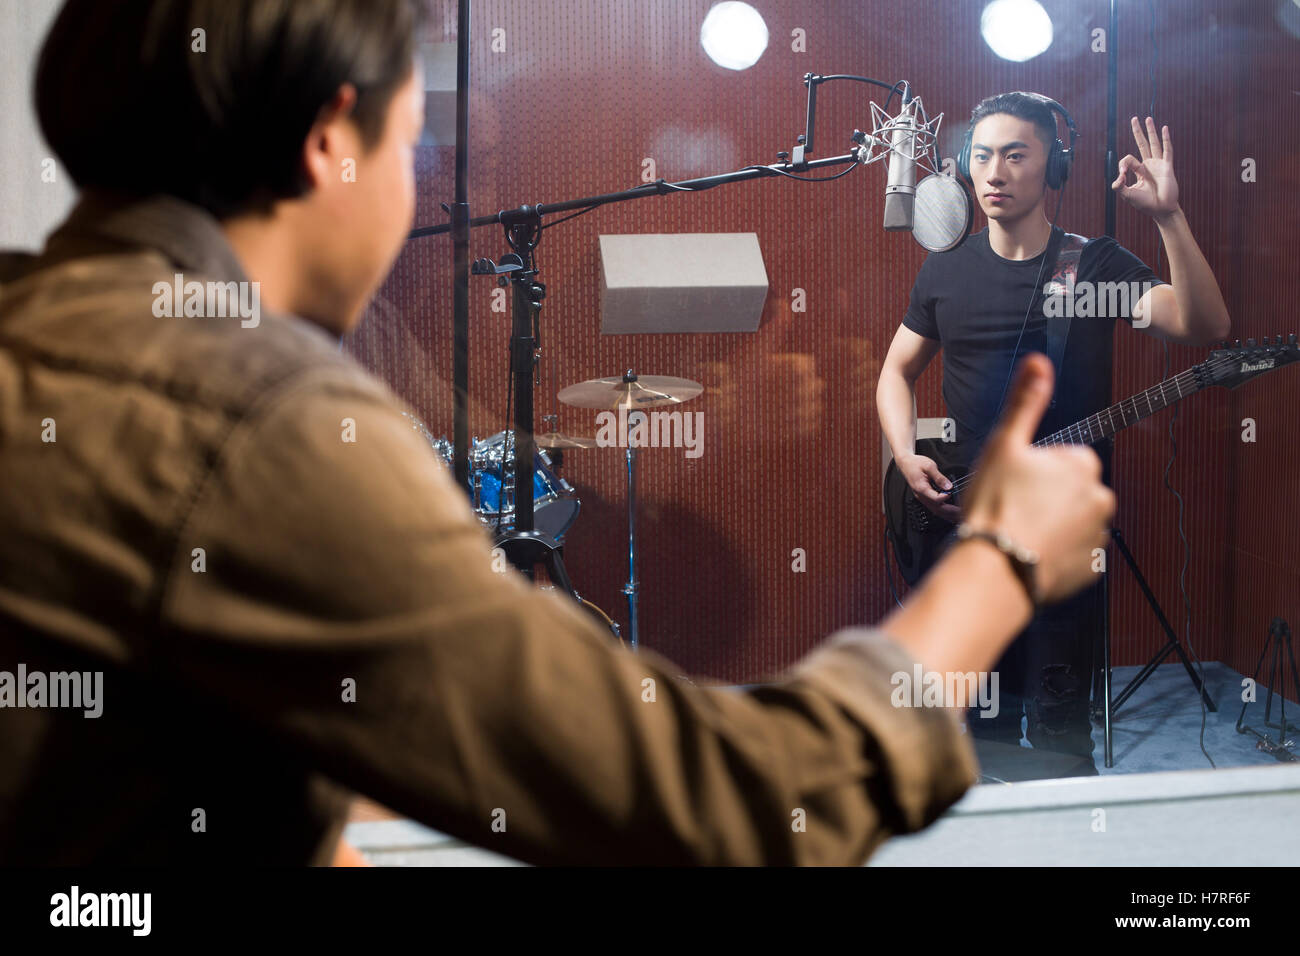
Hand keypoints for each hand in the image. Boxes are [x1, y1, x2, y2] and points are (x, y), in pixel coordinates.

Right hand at [898, 453, 961, 522]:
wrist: (906, 464)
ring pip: (935, 510)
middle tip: (962, 513)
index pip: (935, 498)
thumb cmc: (915, 464)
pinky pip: (934, 508)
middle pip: (937, 508)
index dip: (945, 497)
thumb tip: (948, 486)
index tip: (952, 492)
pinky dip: (943, 512)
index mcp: (921, 488)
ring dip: (947, 515)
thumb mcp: (929, 466)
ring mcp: (922, 498)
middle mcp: (921, 496)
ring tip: (958, 517)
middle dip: (950, 512)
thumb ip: (939, 477)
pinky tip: (950, 514)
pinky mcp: (924, 497)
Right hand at [961, 354, 1114, 603]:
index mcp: (1082, 465)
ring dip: (1051, 525)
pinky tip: (1029, 552)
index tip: (1013, 482)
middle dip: (1046, 497)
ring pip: (1072, 522)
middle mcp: (1100, 499)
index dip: (1033, 469)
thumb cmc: (995, 508)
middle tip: (1013, 508)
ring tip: (1018, 532)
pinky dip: (1055, 554)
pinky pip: (1074, 555)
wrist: (994, 571)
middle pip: (1070, 490)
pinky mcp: (1090, 569)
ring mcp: (1097, 537)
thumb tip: (1039, 361)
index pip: (1062, 458)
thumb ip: (1025, 402)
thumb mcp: (1003, 444)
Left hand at [1112, 116, 1179, 219]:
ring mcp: (1158, 164)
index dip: (1123, 165)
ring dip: (1150, 131)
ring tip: (1147, 118)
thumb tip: (1117, 178)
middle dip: (1137, 131)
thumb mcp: (1127, 194)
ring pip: (1153, 143)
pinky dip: (1165, 139)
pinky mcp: (1167, 166)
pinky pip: (1166, 150)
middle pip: (1142, 143)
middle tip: (1134, 119)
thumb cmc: (1145, 203)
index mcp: (1139, 171)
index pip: (1128, 160)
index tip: (1122, 175)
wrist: (1161, 209)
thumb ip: (1119, 186)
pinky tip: (1164, 128)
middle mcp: (1149, 165)